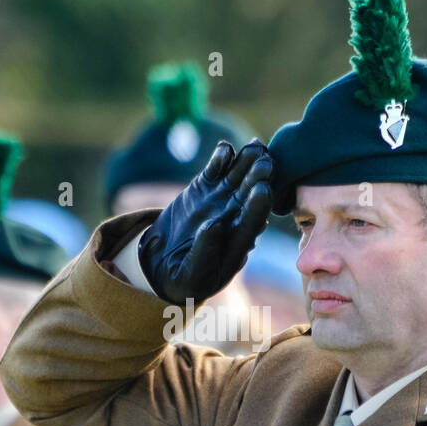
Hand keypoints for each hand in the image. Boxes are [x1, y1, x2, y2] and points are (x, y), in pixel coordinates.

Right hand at [139, 139, 272, 303]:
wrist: (161, 264)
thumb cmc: (181, 278)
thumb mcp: (190, 275)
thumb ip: (204, 253)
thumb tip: (214, 226)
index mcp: (238, 242)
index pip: (253, 222)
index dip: (258, 206)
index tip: (262, 190)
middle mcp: (235, 217)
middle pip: (252, 194)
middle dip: (259, 178)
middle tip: (265, 162)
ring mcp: (222, 199)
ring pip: (239, 177)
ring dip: (247, 162)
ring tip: (253, 146)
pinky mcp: (206, 186)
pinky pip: (217, 169)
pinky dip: (222, 158)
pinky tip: (225, 149)